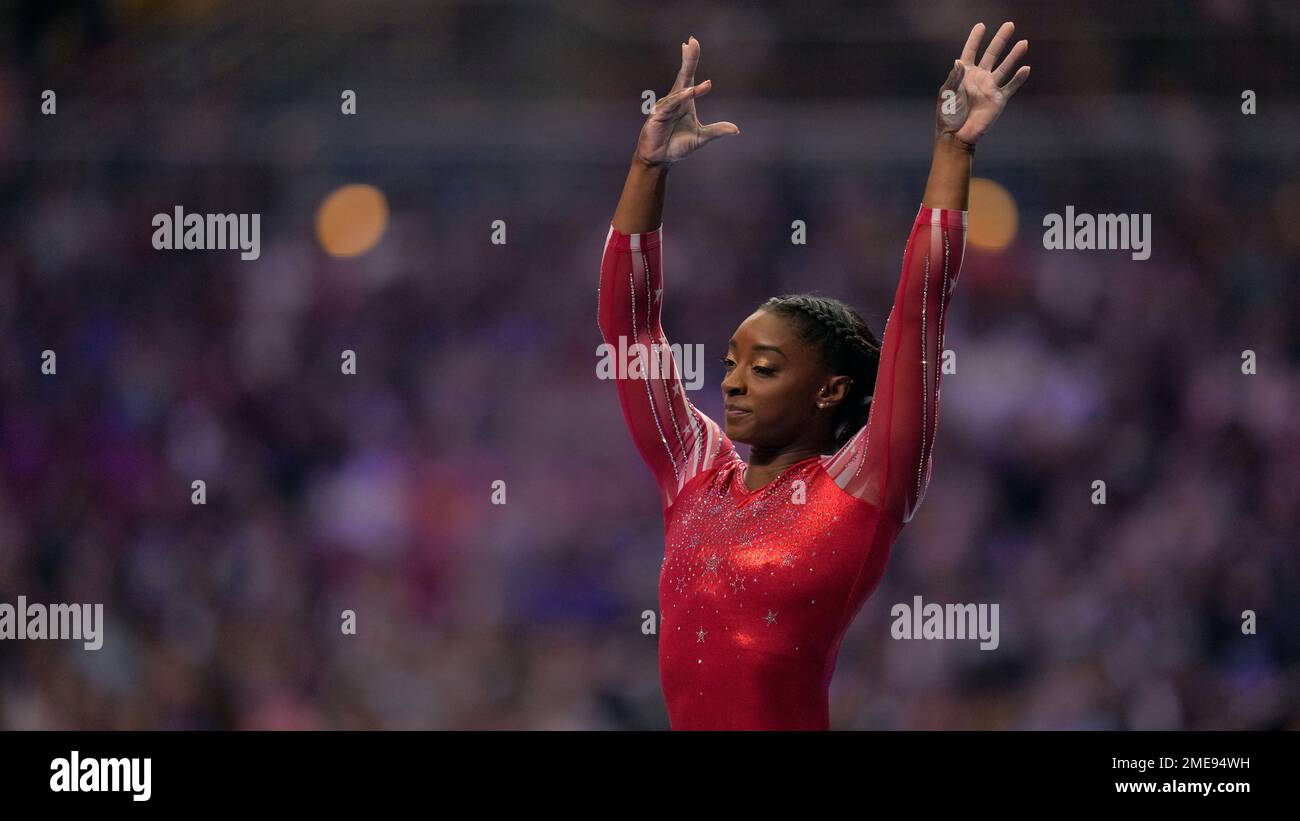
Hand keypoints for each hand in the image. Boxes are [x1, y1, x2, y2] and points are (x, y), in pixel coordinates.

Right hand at [635, 36, 739, 166]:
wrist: (660, 159)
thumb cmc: (677, 145)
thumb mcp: (701, 137)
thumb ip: (717, 131)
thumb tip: (736, 130)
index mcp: (685, 101)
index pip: (688, 76)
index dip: (690, 60)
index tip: (691, 43)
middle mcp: (675, 100)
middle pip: (683, 75)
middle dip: (688, 59)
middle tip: (691, 41)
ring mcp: (666, 106)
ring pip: (680, 92)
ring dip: (691, 86)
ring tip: (706, 83)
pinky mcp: (658, 116)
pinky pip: (671, 105)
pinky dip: (681, 98)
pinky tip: (690, 93)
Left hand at [936, 22, 1030, 146]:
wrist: (957, 135)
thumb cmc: (948, 114)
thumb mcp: (947, 94)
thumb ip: (954, 77)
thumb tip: (958, 61)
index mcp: (964, 74)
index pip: (970, 51)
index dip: (975, 39)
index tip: (981, 26)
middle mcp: (979, 77)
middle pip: (991, 54)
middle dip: (1000, 40)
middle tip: (1009, 25)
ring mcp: (990, 87)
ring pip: (1004, 67)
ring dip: (1014, 55)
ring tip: (1023, 43)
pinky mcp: (998, 99)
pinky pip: (1011, 86)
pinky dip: (1018, 78)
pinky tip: (1025, 68)